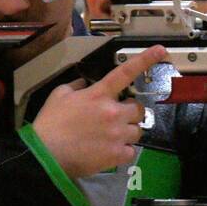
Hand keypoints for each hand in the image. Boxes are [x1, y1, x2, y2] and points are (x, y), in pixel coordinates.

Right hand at [31, 45, 168, 178]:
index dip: (145, 59)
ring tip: (112, 136)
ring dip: (128, 132)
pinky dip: (124, 151)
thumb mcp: (59, 95)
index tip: (160, 50)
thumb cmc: (50, 125)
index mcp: (99, 95)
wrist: (46, 155)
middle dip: (130, 112)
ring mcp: (117, 134)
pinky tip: (111, 151)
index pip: (125, 72)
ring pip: (138, 130)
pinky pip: (132, 151)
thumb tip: (86, 84)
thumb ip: (77, 86)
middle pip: (138, 109)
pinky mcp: (117, 154)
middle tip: (117, 118)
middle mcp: (113, 112)